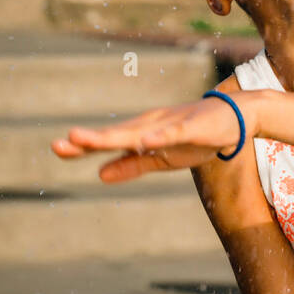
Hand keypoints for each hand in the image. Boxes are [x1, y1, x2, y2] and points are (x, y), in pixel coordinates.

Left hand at [51, 94, 251, 182]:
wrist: (235, 118)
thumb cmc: (196, 137)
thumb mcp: (162, 158)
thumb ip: (132, 165)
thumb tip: (99, 175)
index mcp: (142, 134)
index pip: (108, 142)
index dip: (83, 146)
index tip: (57, 149)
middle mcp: (151, 126)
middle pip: (117, 135)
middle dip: (90, 140)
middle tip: (62, 143)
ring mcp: (170, 126)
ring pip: (139, 133)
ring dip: (114, 137)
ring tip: (90, 140)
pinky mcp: (193, 128)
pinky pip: (174, 133)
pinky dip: (159, 137)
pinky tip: (145, 141)